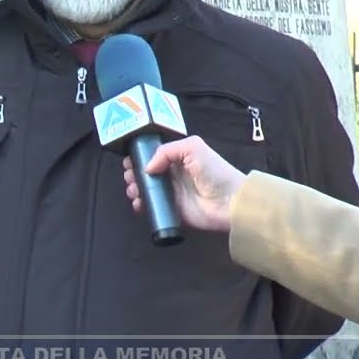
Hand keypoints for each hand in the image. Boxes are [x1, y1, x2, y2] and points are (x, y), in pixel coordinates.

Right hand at [122, 136, 247, 232]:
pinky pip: (152, 208)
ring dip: (134, 189)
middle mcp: (172, 175)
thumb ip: (167, 151)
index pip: (152, 155)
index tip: (129, 161)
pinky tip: (139, 204)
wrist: (230, 201)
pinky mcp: (172, 211)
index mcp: (177, 158)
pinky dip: (141, 206)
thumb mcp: (193, 147)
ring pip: (145, 190)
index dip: (138, 157)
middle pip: (145, 173)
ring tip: (134, 190)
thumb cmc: (214, 171)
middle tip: (130, 177)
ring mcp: (171, 194)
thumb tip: (148, 167)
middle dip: (133, 174)